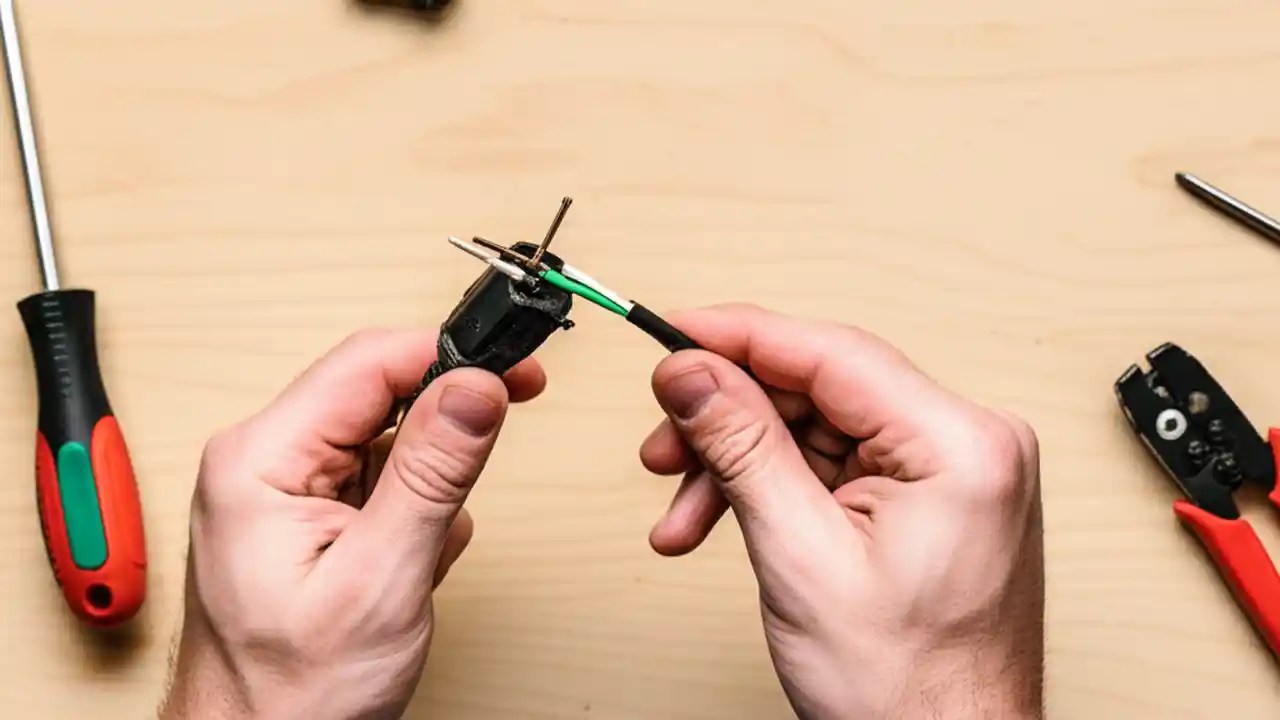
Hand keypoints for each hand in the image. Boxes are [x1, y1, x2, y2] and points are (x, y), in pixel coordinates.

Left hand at [160, 330, 545, 718]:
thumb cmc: (288, 695)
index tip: (517, 369)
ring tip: (424, 552)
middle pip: (380, 391)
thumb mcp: (379, 580)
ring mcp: (286, 488)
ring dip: (430, 484)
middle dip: (448, 423)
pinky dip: (417, 513)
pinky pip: (384, 479)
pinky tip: (410, 562)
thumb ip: (431, 475)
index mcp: (261, 459)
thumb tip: (476, 387)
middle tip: (506, 435)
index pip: (369, 363)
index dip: (451, 355)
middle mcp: (266, 460)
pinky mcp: (309, 514)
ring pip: (390, 438)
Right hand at [640, 306, 1043, 719]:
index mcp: (961, 446)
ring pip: (815, 430)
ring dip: (739, 466)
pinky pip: (833, 466)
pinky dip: (772, 490)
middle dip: (728, 423)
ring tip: (682, 515)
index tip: (671, 332)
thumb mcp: (801, 557)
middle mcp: (968, 444)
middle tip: (662, 446)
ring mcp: (951, 472)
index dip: (737, 338)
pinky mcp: (928, 498)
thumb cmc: (908, 691)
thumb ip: (742, 448)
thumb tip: (692, 371)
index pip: (830, 353)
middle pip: (817, 390)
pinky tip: (720, 522)